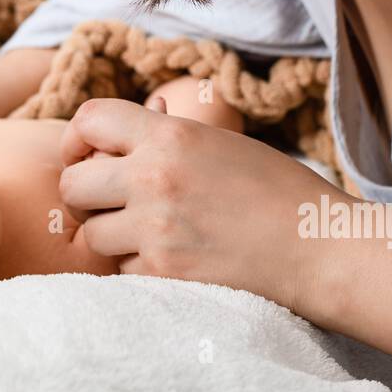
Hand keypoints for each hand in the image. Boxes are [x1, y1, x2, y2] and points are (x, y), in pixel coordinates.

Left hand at [59, 98, 346, 318]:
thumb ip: (169, 133)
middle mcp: (154, 177)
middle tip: (109, 200)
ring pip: (92, 233)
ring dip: (111, 234)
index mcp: (169, 135)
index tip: (88, 154)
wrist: (317, 246)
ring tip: (147, 231)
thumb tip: (135, 117)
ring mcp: (156, 228)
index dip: (78, 137)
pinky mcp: (164, 273)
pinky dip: (137, 266)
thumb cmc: (275, 189)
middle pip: (73, 184)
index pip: (89, 120)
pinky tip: (171, 257)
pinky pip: (120, 269)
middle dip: (85, 193)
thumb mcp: (220, 143)